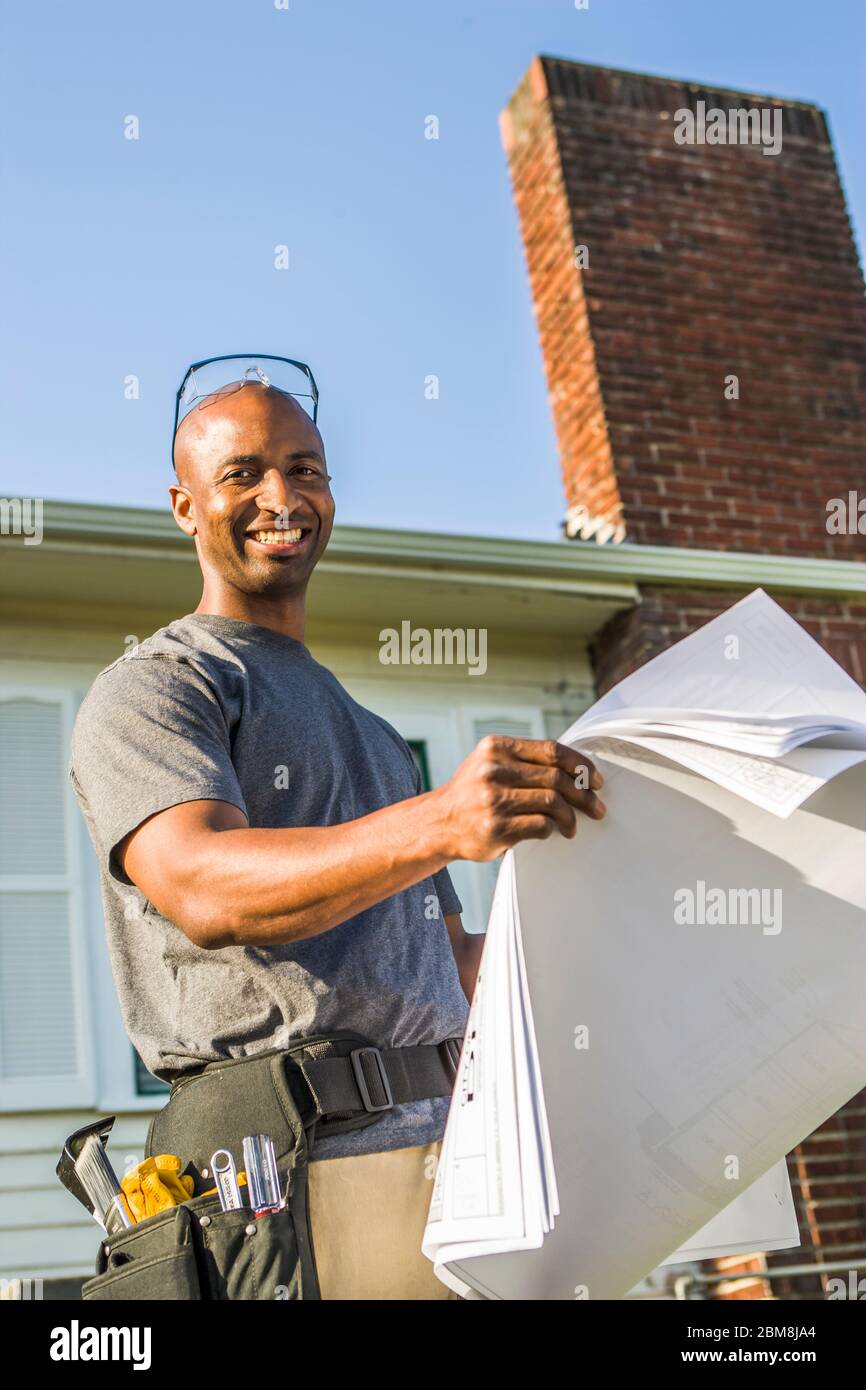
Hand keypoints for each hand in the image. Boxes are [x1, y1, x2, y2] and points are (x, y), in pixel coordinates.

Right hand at [435, 735, 605, 862]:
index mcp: (496, 747)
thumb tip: (577, 768)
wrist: (439, 823)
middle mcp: (494, 770)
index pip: (552, 750)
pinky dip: (552, 829)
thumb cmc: (473, 793)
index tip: (596, 779)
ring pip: (553, 802)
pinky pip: (541, 825)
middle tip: (596, 807)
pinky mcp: (496, 827)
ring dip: (571, 816)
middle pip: (557, 778)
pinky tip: (552, 832)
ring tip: (573, 826)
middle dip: (584, 795)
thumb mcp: (490, 763)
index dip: (581, 764)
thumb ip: (525, 760)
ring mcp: (494, 799)